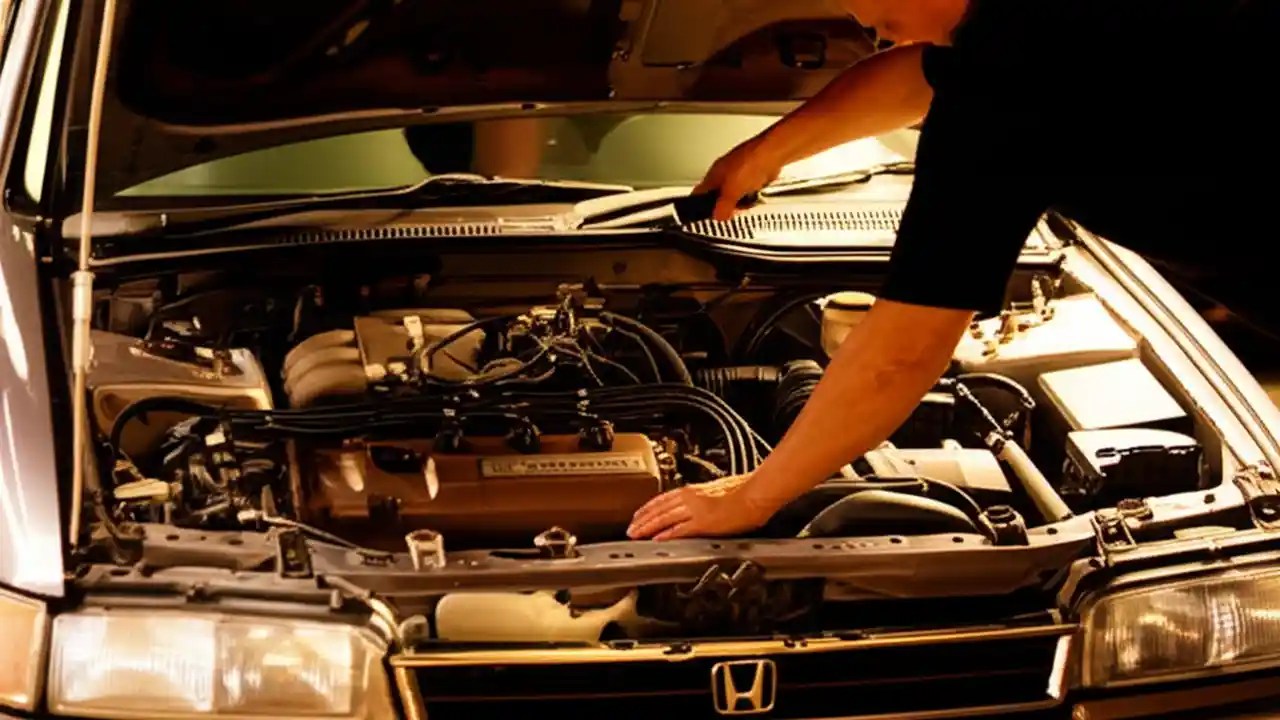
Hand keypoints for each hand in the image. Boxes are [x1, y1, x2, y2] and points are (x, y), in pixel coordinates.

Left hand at [626, 473, 776, 540]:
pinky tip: (657, 539)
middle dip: (642, 519)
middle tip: (630, 528)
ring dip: (648, 527)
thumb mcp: (715, 491)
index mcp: (693, 490)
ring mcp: (695, 510)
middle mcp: (690, 498)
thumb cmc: (742, 491)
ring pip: (665, 518)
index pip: (663, 499)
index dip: (648, 508)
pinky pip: (680, 529)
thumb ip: (700, 499)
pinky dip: (667, 534)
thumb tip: (694, 505)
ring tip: (636, 534)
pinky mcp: (703, 523)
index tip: (638, 515)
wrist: (754, 494)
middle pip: (659, 509)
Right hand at [694, 136, 784, 221]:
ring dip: (742, 199)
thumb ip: (723, 206)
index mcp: (713, 173)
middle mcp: (724, 171)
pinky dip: (753, 193)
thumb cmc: (750, 163)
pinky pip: (750, 188)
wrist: (772, 153)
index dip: (702, 205)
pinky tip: (757, 192)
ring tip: (748, 199)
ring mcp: (739, 171)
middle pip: (720, 194)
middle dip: (727, 204)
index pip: (700, 192)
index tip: (710, 214)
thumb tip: (718, 216)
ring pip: (736, 192)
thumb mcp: (732, 192)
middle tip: (734, 209)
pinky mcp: (754, 172)